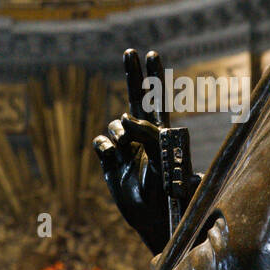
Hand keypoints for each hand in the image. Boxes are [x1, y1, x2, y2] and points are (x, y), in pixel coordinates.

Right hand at [93, 48, 171, 253]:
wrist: (156, 217)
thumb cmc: (168, 189)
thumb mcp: (164, 157)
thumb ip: (148, 134)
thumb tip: (124, 118)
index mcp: (160, 133)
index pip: (156, 99)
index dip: (153, 77)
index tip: (151, 54)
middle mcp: (142, 137)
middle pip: (134, 99)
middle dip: (133, 75)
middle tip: (130, 51)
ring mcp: (125, 148)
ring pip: (115, 126)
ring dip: (119, 133)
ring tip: (126, 149)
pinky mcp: (110, 163)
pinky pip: (102, 144)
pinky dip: (106, 147)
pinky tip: (113, 157)